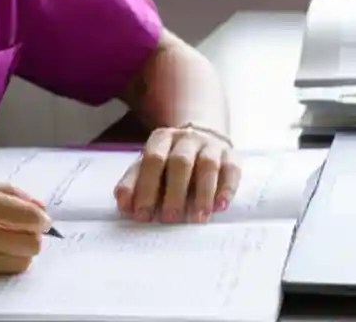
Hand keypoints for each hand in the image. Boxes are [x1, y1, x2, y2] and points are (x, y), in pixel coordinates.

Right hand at [0, 183, 52, 279]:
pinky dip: (7, 263)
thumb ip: (3, 193)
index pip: (21, 214)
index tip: (43, 217)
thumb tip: (39, 207)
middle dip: (35, 236)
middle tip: (29, 229)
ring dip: (23, 251)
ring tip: (12, 240)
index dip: (40, 217)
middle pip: (27, 243)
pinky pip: (1, 273)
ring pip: (19, 262)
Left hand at [114, 126, 240, 223]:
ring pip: (207, 166)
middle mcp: (186, 138)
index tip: (143, 214)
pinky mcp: (231, 155)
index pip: (152, 159)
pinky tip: (220, 206)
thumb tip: (124, 205)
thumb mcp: (147, 167)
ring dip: (202, 193)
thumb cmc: (168, 162)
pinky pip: (231, 169)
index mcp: (161, 139)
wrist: (201, 137)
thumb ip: (133, 184)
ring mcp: (210, 145)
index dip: (147, 187)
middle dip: (174, 192)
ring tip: (198, 218)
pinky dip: (226, 188)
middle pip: (180, 162)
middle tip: (170, 218)